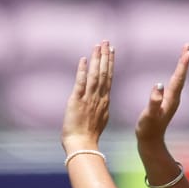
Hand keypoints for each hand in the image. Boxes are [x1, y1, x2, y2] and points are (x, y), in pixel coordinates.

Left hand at [62, 40, 114, 154]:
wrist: (83, 145)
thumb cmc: (89, 137)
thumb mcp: (99, 119)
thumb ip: (100, 108)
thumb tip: (102, 103)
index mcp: (105, 101)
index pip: (108, 78)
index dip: (109, 63)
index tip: (111, 51)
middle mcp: (99, 97)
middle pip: (104, 72)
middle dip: (105, 56)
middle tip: (106, 42)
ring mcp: (89, 98)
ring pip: (95, 74)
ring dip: (97, 59)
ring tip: (98, 45)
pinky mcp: (77, 100)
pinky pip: (81, 82)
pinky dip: (82, 70)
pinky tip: (84, 59)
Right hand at [134, 45, 188, 144]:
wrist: (150, 141)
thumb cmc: (148, 129)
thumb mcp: (149, 115)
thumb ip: (154, 101)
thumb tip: (159, 85)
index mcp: (171, 99)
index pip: (178, 78)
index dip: (183, 64)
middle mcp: (174, 98)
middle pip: (181, 76)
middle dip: (185, 61)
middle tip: (188, 46)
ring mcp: (172, 100)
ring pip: (179, 78)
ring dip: (182, 65)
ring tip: (185, 53)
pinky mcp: (168, 102)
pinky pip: (175, 83)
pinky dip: (177, 73)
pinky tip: (176, 72)